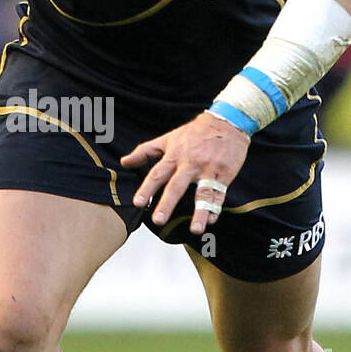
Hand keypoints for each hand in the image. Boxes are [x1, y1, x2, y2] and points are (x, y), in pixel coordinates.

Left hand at [120, 111, 250, 233]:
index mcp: (174, 155)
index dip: (147, 188)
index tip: (138, 202)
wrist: (226, 122)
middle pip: (177, 186)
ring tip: (196, 230)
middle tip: (158, 220)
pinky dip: (216, 207)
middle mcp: (190, 163)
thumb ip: (145, 151)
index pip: (157, 174)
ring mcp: (209, 169)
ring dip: (199, 212)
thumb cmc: (194, 132)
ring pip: (203, 193)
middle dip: (167, 203)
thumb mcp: (168, 138)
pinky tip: (211, 220)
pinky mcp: (225, 173)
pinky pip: (220, 193)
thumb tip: (124, 162)